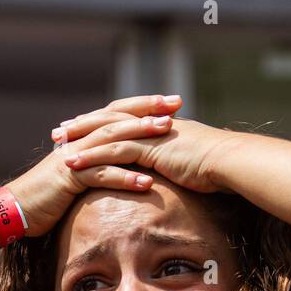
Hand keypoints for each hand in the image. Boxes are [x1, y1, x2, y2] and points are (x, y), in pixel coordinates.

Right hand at [6, 94, 180, 236]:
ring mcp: (73, 157)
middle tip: (176, 104)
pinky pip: (100, 175)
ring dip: (141, 135)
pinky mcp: (69, 178)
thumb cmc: (46, 198)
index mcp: (82, 139)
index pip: (115, 116)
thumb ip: (96, 167)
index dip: (142, 107)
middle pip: (117, 119)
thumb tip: (121, 168)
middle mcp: (78, 141)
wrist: (15, 210)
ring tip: (168, 132)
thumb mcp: (75, 178)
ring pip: (111, 141)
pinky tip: (146, 182)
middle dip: (148, 110)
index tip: (171, 103)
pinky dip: (123, 177)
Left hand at [59, 104, 235, 194]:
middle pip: (109, 120)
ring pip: (106, 134)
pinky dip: (91, 157)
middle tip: (59, 131)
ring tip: (58, 148)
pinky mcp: (150, 148)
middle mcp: (151, 125)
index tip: (80, 127)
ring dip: (80, 140)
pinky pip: (114, 151)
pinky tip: (73, 164)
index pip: (124, 119)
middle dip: (83, 125)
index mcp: (159, 125)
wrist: (232, 163)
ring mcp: (150, 134)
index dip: (101, 122)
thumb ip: (175, 161)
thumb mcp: (190, 160)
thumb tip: (170, 171)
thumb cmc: (218, 167)